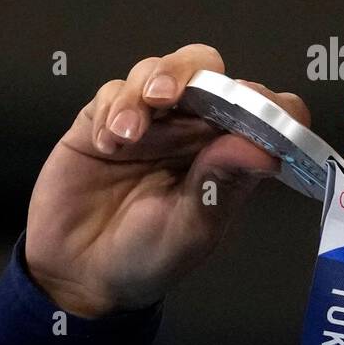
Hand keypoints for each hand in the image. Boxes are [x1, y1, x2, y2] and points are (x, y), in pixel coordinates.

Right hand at [24, 44, 309, 317]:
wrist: (78, 274)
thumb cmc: (147, 256)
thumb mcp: (191, 231)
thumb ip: (220, 187)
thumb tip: (262, 151)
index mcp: (228, 153)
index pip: (262, 108)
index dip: (265, 101)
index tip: (251, 111)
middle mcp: (193, 128)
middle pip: (206, 70)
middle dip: (190, 74)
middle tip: (169, 96)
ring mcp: (150, 120)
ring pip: (158, 70)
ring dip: (145, 90)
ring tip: (129, 134)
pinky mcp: (105, 119)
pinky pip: (113, 91)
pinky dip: (112, 109)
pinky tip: (108, 144)